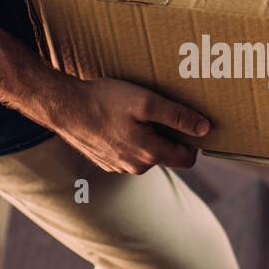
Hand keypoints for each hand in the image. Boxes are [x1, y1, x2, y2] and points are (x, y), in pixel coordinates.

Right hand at [46, 76, 210, 173]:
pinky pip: (128, 153)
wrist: (64, 107)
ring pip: (146, 153)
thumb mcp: (146, 101)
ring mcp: (119, 167)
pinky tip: (118, 121)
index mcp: (150, 154)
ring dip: (147, 136)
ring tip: (133, 113)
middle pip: (166, 155)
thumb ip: (178, 116)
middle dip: (167, 135)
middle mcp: (136, 167)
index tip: (186, 121)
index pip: (187, 159)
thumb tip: (205, 128)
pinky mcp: (106, 162)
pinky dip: (129, 139)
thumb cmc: (105, 101)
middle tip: (156, 110)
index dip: (192, 141)